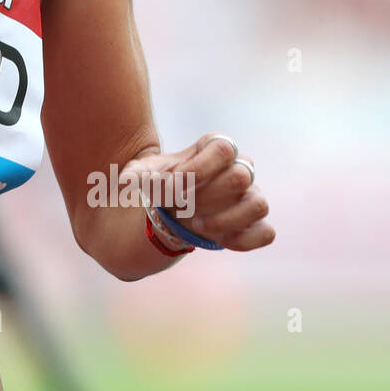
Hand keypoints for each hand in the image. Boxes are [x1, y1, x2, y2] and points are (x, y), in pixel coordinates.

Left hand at [121, 132, 272, 251]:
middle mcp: (240, 169)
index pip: (224, 149)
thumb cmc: (163, 183)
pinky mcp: (255, 224)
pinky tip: (218, 241)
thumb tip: (123, 181)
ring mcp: (251, 197)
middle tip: (182, 206)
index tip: (172, 187)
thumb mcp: (145, 174)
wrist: (173, 208)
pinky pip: (266, 233)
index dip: (198, 169)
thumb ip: (135, 174)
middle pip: (242, 176)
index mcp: (217, 149)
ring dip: (227, 219)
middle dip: (207, 195)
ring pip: (258, 204)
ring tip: (197, 226)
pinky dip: (243, 241)